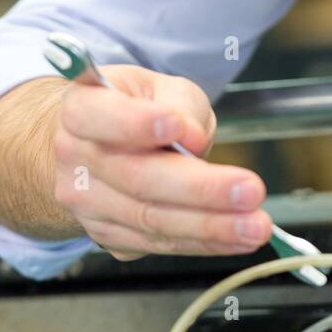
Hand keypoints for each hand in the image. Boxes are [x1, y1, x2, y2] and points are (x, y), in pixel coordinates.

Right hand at [52, 64, 271, 259]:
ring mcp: (88, 204)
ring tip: (255, 224)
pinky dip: (204, 243)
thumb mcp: (159, 87)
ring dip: (210, 226)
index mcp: (80, 109)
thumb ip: (179, 104)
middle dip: (200, 189)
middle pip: (137, 178)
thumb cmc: (135, 109)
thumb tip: (190, 138)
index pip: (98, 116)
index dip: (136, 123)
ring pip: (151, 220)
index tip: (176, 128)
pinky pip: (160, 243)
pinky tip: (238, 238)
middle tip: (250, 190)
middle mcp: (76, 159)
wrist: (94, 146)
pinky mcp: (109, 236)